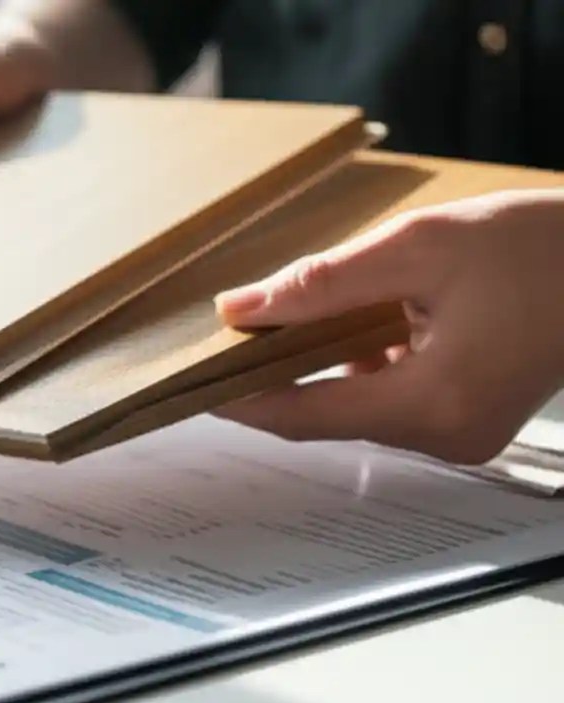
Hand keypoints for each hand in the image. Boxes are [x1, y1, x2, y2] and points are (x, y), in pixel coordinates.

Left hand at [214, 189, 563, 464]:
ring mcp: (461, 435)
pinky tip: (362, 321)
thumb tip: (241, 309)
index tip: (191, 384)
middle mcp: (448, 436)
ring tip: (293, 319)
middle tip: (231, 337)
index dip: (243, 400)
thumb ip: (322, 283)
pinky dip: (364, 363)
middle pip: (328, 415)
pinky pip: (392, 399)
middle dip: (278, 375)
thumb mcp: (419, 248)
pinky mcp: (468, 421)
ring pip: (359, 405)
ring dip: (323, 364)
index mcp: (434, 401)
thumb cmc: (538, 248)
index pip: (307, 415)